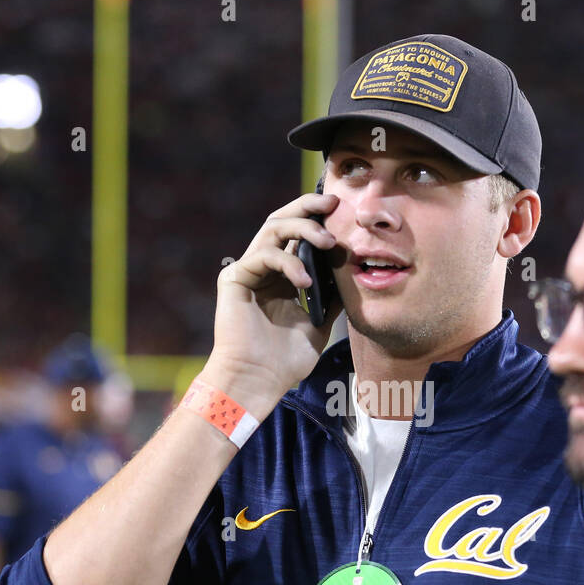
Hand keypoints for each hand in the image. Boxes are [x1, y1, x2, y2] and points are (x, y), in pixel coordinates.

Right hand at [206, 191, 344, 415]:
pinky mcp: (234, 278)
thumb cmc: (285, 361)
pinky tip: (304, 282)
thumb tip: (349, 273)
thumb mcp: (319, 324)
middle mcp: (263, 269)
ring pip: (273, 229)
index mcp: (281, 278)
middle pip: (282, 221)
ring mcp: (247, 271)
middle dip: (308, 207)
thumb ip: (330, 297)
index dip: (317, 219)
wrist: (258, 381)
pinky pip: (263, 255)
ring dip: (303, 228)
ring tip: (327, 242)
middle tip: (333, 203)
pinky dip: (288, 263)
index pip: (298, 237)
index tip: (341, 211)